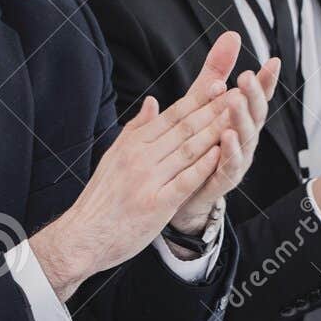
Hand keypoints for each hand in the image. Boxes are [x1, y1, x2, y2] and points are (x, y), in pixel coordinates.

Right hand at [29, 33, 245, 298]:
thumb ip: (136, 130)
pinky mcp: (155, 204)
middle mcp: (140, 157)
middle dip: (213, 109)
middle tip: (238, 93)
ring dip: (215, 132)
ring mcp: (148, 179)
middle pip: (184, 128)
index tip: (220, 84)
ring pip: (188, 150)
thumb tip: (152, 102)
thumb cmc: (101, 199)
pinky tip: (221, 154)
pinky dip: (203, 166)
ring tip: (237, 118)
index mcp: (132, 144)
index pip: (172, 116)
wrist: (82, 236)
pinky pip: (185, 180)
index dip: (198, 99)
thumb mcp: (114, 157)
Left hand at [169, 36, 280, 240]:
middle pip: (255, 115)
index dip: (266, 81)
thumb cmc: (197, 143)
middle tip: (246, 77)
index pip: (257, 96)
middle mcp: (245, 138)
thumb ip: (217, 70)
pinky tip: (226, 136)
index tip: (273, 61)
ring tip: (235, 101)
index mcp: (241, 118)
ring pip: (245, 138)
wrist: (182, 191)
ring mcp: (237, 160)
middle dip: (253, 96)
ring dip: (241, 119)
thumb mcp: (204, 101)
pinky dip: (229, 150)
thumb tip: (231, 35)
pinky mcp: (223, 179)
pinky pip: (229, 165)